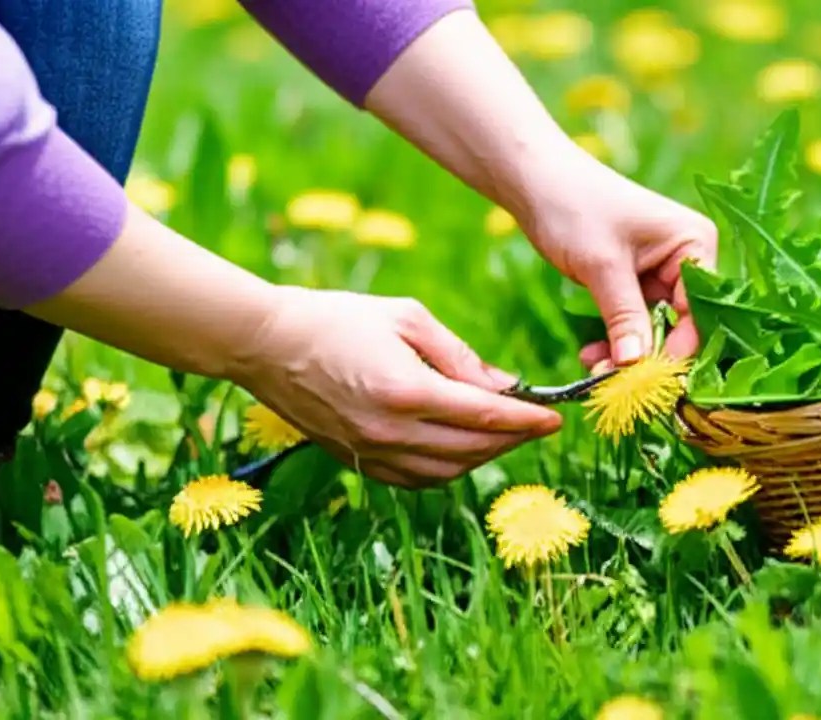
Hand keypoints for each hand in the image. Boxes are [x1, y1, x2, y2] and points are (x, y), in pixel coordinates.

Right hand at [229, 287, 560, 488]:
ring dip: (483, 456)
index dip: (526, 420)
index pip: (483, 415)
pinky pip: (417, 479)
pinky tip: (462, 449)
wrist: (265, 343)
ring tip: (504, 434)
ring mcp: (371, 453)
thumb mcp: (406, 318)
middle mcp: (390, 432)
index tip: (555, 419)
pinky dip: (448, 469)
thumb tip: (504, 384)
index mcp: (406, 392)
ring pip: (448, 472)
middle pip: (472, 449)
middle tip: (536, 424)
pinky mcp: (356, 462)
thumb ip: (458, 355)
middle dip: (512, 439)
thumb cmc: (336, 317)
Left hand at [362, 15, 716, 367]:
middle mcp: (688, 258)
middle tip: (613, 382)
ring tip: (594, 370)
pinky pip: (634, 323)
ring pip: (655, 330)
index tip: (648, 382)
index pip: (701, 311)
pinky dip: (615, 341)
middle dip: (648, 356)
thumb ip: (625, 318)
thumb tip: (637, 369)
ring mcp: (663, 271)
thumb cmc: (574, 206)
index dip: (679, 349)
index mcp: (695, 243)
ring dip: (627, 355)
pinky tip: (591, 354)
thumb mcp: (602, 266)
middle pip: (681, 325)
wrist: (534, 179)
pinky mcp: (636, 282)